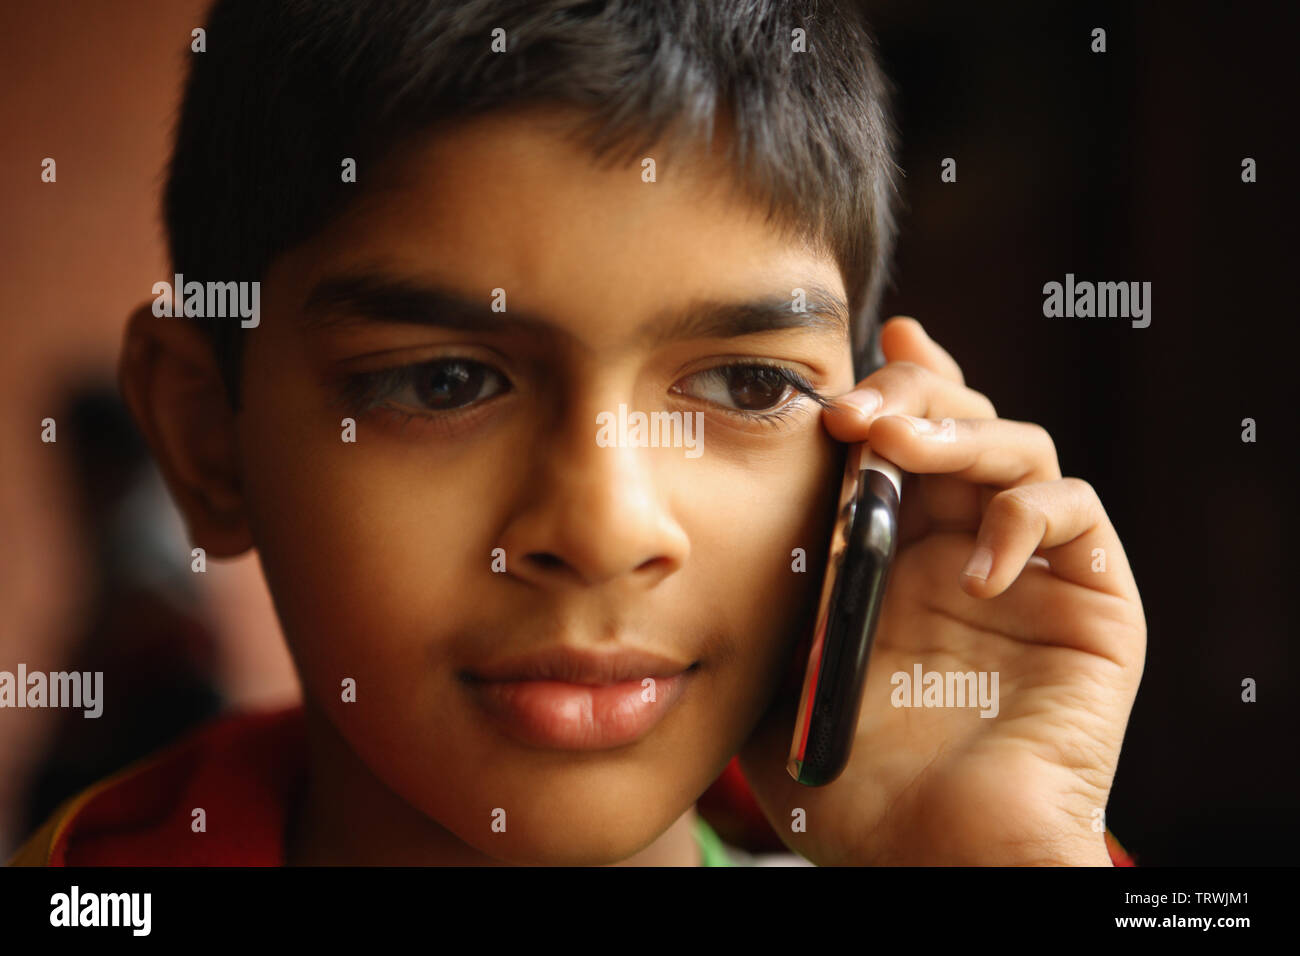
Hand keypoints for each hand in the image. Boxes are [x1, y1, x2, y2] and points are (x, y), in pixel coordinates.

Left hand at [737, 317, 1145, 864]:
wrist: (927, 859)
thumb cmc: (847, 780)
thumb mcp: (778, 672)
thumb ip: (764, 599)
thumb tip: (720, 522)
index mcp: (896, 556)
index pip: (903, 445)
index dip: (887, 392)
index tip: (843, 368)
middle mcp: (964, 550)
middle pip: (958, 424)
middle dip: (909, 399)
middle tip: (854, 412)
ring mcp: (1030, 573)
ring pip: (1019, 448)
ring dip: (959, 435)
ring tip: (898, 452)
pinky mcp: (1092, 605)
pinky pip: (1076, 516)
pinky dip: (1026, 517)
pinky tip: (973, 569)